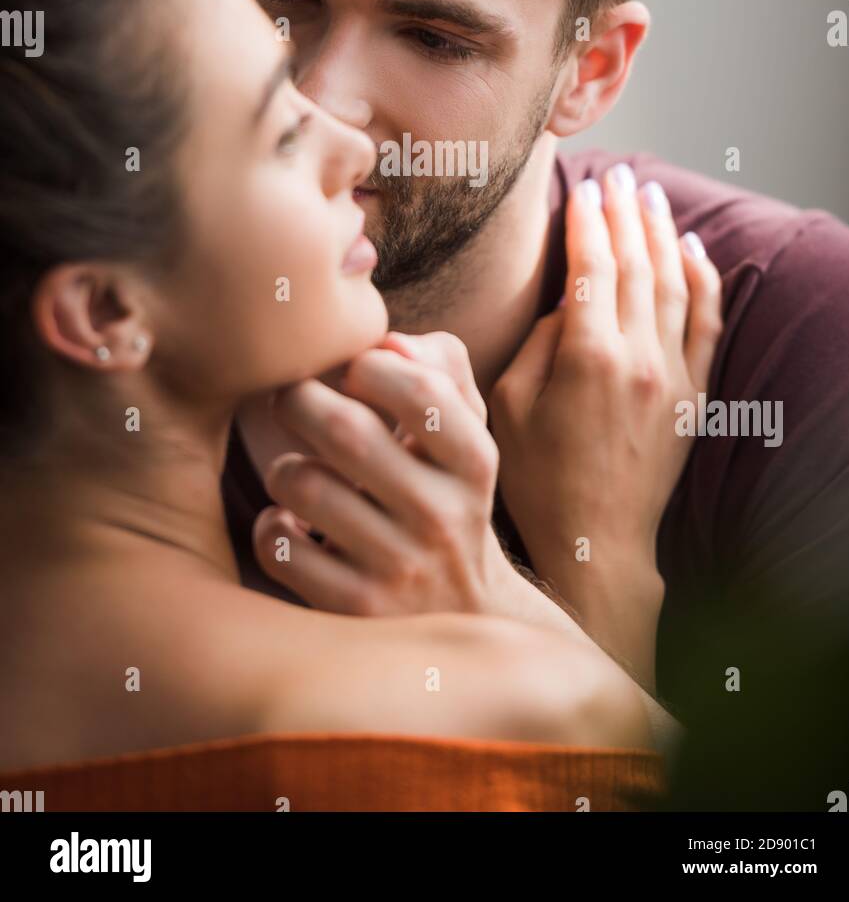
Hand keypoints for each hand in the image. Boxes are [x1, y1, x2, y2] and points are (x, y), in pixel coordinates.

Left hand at [250, 331, 517, 616]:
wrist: (463, 612)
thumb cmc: (446, 492)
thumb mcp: (465, 432)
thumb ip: (440, 366)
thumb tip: (389, 342)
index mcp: (473, 461)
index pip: (420, 390)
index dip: (369, 365)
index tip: (351, 372)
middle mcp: (441, 515)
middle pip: (346, 430)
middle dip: (299, 399)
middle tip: (292, 401)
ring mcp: (398, 566)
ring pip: (303, 484)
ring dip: (282, 467)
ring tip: (296, 470)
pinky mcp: (354, 608)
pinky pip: (279, 546)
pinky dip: (270, 526)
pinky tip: (289, 522)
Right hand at [489, 164, 722, 688]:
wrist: (595, 542)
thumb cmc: (537, 479)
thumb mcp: (511, 407)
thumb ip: (540, 344)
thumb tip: (568, 303)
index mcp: (588, 357)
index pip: (591, 268)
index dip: (587, 222)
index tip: (583, 188)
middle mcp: (639, 358)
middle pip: (635, 265)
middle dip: (624, 214)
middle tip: (617, 175)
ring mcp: (673, 377)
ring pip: (673, 284)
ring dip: (661, 234)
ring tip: (649, 196)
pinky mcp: (693, 397)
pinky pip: (706, 324)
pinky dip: (702, 281)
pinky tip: (693, 250)